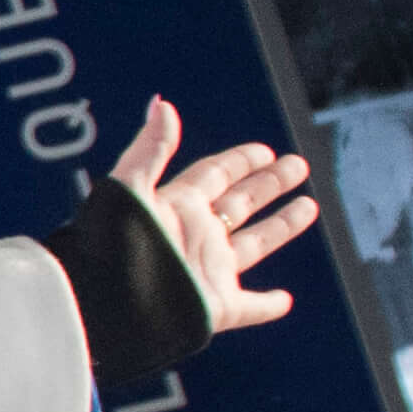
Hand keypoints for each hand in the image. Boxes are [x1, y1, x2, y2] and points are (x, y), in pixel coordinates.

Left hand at [108, 97, 315, 333]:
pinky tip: (285, 300)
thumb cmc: (110, 246)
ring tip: (308, 207)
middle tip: (298, 165)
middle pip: (239, 204)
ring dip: (280, 228)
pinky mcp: (213, 308)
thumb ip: (151, 149)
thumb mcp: (129, 190)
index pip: (214, 175)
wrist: (104, 304)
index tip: (265, 151)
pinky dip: (268, 306)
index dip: (240, 161)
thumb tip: (162, 103)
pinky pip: (248, 308)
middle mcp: (193, 236)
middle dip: (268, 184)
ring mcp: (205, 271)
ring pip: (252, 246)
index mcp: (174, 206)